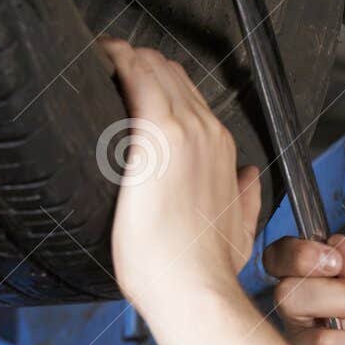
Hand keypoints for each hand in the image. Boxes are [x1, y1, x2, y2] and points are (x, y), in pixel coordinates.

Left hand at [103, 38, 260, 314]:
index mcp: (223, 151)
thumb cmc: (206, 268)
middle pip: (171, 72)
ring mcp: (183, 130)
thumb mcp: (241, 232)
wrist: (193, 286)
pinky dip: (115, 61)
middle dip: (138, 63)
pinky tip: (98, 59)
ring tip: (96, 60)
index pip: (190, 95)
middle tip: (106, 67)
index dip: (157, 81)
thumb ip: (246, 200)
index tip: (131, 80)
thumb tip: (248, 178)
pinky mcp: (156, 134)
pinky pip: (134, 75)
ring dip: (124, 58)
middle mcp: (207, 133)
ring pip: (153, 66)